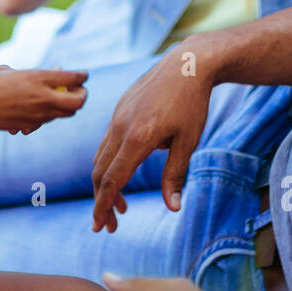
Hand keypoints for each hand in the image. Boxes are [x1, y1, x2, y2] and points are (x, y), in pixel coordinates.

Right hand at [0, 65, 87, 134]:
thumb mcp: (10, 70)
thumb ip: (33, 73)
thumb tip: (51, 74)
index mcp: (38, 78)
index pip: (74, 78)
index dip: (83, 75)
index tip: (83, 74)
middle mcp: (43, 97)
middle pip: (78, 102)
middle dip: (83, 95)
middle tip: (79, 90)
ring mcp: (39, 114)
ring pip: (67, 113)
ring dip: (68, 105)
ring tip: (59, 97)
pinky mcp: (31, 125)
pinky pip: (49, 120)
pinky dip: (50, 114)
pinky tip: (40, 108)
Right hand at [91, 41, 213, 231]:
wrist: (186, 64)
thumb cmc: (192, 103)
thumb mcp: (189, 141)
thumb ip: (176, 175)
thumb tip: (172, 208)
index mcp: (137, 138)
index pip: (112, 180)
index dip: (102, 206)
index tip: (98, 226)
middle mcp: (120, 127)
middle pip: (99, 172)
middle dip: (101, 201)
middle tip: (109, 225)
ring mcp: (117, 116)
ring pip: (100, 156)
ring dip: (105, 183)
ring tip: (119, 204)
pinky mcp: (119, 109)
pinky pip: (107, 141)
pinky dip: (109, 163)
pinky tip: (124, 171)